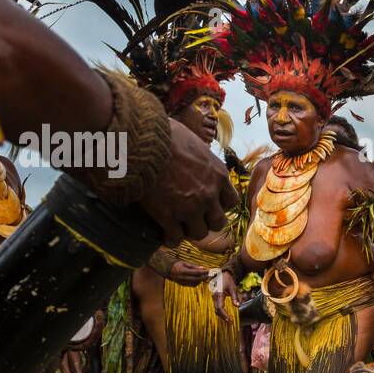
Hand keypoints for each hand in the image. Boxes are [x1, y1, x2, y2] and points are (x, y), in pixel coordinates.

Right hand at [139, 120, 237, 244]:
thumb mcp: (193, 142)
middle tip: (194, 218)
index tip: (209, 203)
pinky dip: (170, 239)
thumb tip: (194, 157)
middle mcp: (208, 194)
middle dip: (207, 221)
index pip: (232, 201)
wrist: (142, 140)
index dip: (219, 204)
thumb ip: (200, 158)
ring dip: (190, 231)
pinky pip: (175, 238)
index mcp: (218, 174)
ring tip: (179, 226)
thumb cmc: (164, 134)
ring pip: (200, 234)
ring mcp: (190, 207)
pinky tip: (164, 234)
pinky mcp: (168, 216)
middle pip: (218, 222)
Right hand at [168, 260, 211, 286]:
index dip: (203, 272)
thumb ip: (193, 266)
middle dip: (204, 277)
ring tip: (206, 276)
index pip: (196, 272)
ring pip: (195, 283)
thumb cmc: (177, 265)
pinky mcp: (183, 285)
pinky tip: (200, 279)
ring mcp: (182, 282)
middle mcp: (182, 278)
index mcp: (182, 271)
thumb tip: (202, 268)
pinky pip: (192, 285)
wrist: (167, 270)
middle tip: (210, 274)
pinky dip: (197, 282)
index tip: (209, 271)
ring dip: (201, 280)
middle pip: (196, 279)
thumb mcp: (184, 263)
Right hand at [212, 269, 239, 321]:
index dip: (225, 315)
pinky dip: (221, 311)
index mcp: (218, 294)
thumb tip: (238, 306)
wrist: (222, 274)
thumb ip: (235, 297)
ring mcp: (214, 297)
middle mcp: (214, 297)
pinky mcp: (215, 298)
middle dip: (223, 317)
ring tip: (229, 320)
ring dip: (222, 315)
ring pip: (216, 309)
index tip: (230, 319)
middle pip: (217, 310)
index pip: (220, 308)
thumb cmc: (228, 280)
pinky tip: (226, 315)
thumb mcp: (233, 288)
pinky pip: (217, 306)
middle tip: (231, 322)